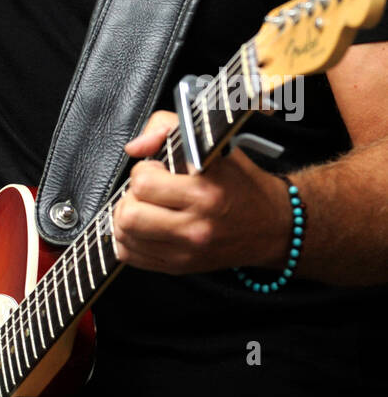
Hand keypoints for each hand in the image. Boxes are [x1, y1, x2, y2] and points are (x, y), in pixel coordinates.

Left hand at [111, 110, 290, 274]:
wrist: (272, 226)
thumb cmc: (242, 184)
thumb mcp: (212, 145)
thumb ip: (166, 129)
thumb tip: (136, 147)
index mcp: (204, 193)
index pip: (143, 184)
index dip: (143, 171)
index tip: (157, 169)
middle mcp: (195, 227)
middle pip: (129, 216)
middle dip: (129, 197)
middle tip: (145, 191)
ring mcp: (187, 252)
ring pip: (125, 238)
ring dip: (126, 218)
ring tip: (144, 207)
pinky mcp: (180, 267)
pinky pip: (131, 257)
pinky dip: (129, 240)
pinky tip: (144, 227)